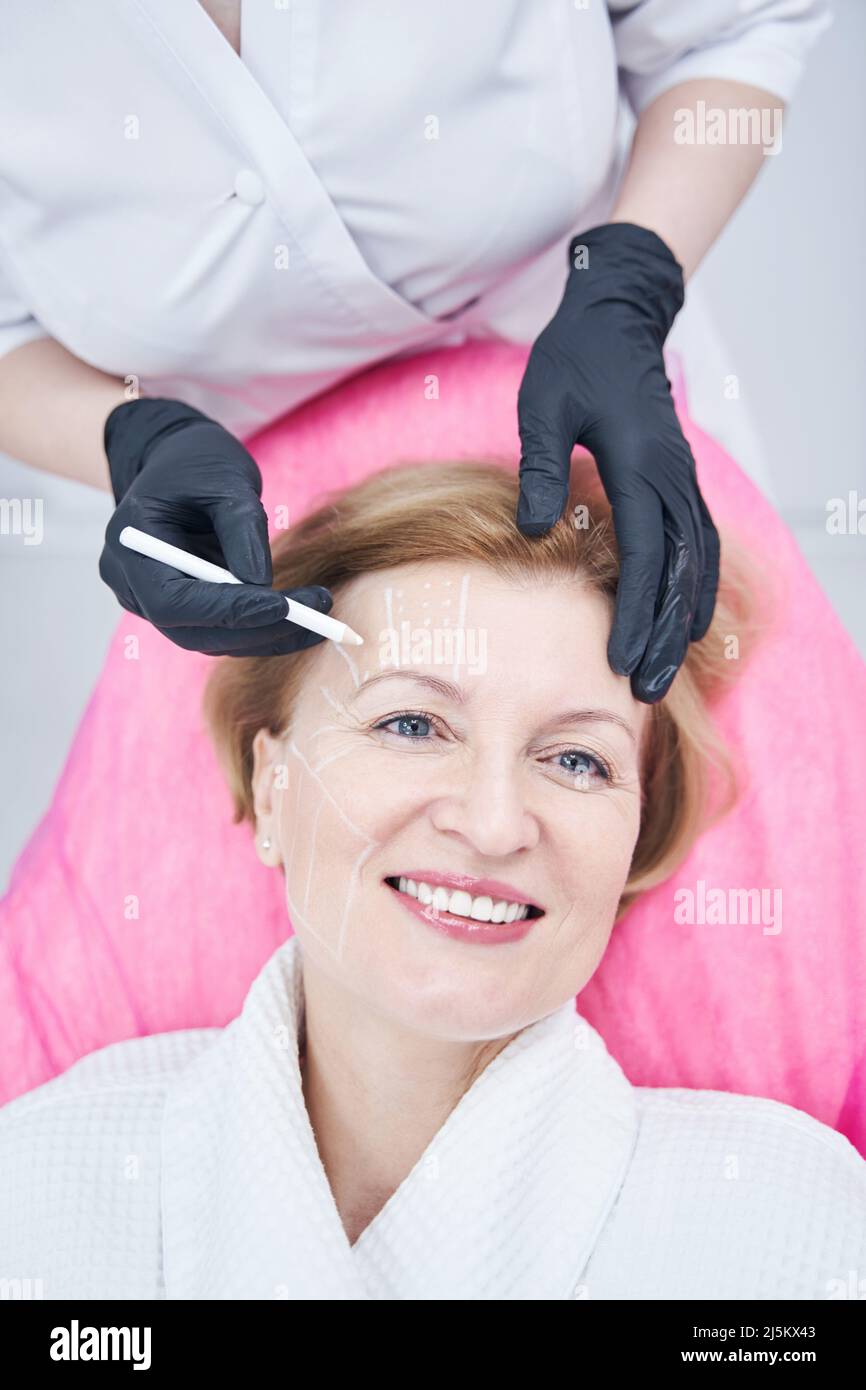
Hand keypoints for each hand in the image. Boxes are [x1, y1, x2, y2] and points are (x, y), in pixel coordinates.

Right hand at [99, 398, 332, 654]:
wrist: (177, 462)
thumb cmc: (196, 461)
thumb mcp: (224, 478)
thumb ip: (241, 529)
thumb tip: (262, 584)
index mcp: (130, 545)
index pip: (172, 602)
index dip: (227, 610)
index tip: (282, 606)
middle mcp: (134, 585)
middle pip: (194, 631)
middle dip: (259, 629)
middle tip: (317, 617)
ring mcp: (156, 602)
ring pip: (213, 638)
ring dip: (270, 635)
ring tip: (322, 616)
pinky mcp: (186, 609)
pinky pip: (224, 629)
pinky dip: (265, 629)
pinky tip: (306, 618)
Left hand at [516, 222, 719, 702]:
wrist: (616, 317)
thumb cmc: (573, 359)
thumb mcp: (542, 406)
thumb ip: (540, 468)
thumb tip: (534, 532)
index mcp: (638, 465)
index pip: (644, 555)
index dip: (634, 612)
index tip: (621, 659)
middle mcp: (671, 478)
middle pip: (679, 573)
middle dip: (664, 634)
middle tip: (647, 690)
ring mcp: (681, 479)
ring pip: (697, 564)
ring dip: (683, 621)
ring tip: (667, 671)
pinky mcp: (678, 479)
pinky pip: (701, 545)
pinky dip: (697, 588)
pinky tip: (687, 620)